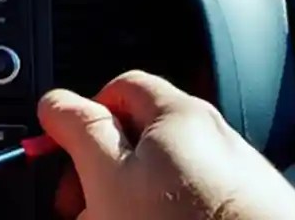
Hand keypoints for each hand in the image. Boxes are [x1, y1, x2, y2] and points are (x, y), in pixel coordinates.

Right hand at [38, 71, 294, 219]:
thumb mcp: (111, 175)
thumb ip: (80, 130)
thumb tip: (55, 103)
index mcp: (176, 113)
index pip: (117, 88)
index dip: (82, 118)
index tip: (63, 153)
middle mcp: (209, 136)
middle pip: (138, 140)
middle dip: (102, 173)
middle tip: (84, 208)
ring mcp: (228, 177)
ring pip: (162, 181)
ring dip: (129, 203)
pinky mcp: (239, 210)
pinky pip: (189, 206)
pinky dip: (165, 217)